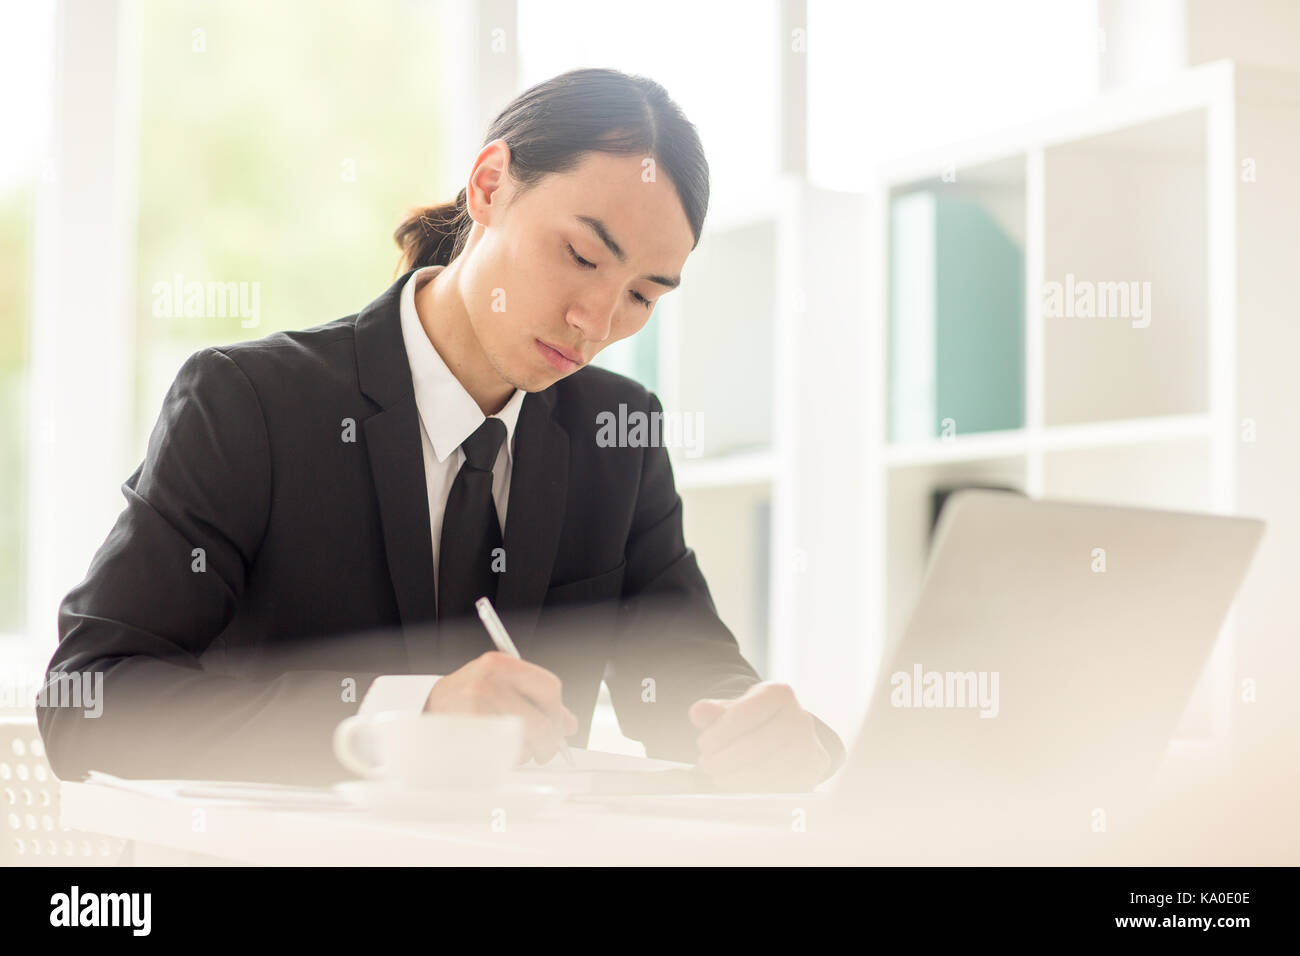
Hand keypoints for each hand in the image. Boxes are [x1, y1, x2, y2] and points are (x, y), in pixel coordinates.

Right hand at [424, 651, 577, 765]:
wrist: (425, 714)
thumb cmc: (466, 700)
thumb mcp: (499, 685)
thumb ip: (534, 699)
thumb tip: (568, 723)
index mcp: (499, 663)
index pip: (549, 687)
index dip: (558, 710)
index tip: (559, 723)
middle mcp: (487, 683)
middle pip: (541, 721)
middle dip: (549, 741)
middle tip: (546, 749)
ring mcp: (476, 711)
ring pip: (526, 742)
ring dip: (529, 752)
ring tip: (517, 748)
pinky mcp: (467, 736)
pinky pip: (505, 756)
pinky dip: (510, 759)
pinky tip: (499, 752)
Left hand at [689, 682, 831, 791]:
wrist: (786, 735)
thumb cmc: (754, 721)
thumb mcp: (733, 710)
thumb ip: (714, 711)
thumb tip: (698, 712)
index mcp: (779, 694)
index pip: (746, 712)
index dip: (720, 731)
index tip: (704, 743)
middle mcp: (800, 718)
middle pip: (757, 743)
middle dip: (725, 758)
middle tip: (706, 764)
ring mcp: (809, 746)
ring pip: (768, 768)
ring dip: (736, 776)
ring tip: (718, 776)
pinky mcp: (810, 772)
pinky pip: (779, 786)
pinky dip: (753, 789)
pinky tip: (736, 785)